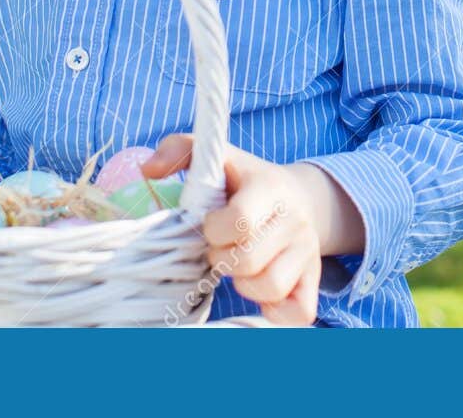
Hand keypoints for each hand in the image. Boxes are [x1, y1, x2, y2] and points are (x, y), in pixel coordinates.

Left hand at [143, 134, 321, 325]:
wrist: (300, 196)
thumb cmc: (246, 179)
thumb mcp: (216, 156)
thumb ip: (178, 150)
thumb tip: (147, 170)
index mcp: (270, 187)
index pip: (239, 221)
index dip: (214, 229)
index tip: (211, 223)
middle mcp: (295, 219)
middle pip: (249, 260)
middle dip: (222, 259)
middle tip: (221, 247)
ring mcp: (308, 250)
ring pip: (271, 287)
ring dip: (244, 285)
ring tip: (239, 267)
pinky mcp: (314, 278)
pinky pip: (298, 313)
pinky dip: (275, 312)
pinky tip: (261, 291)